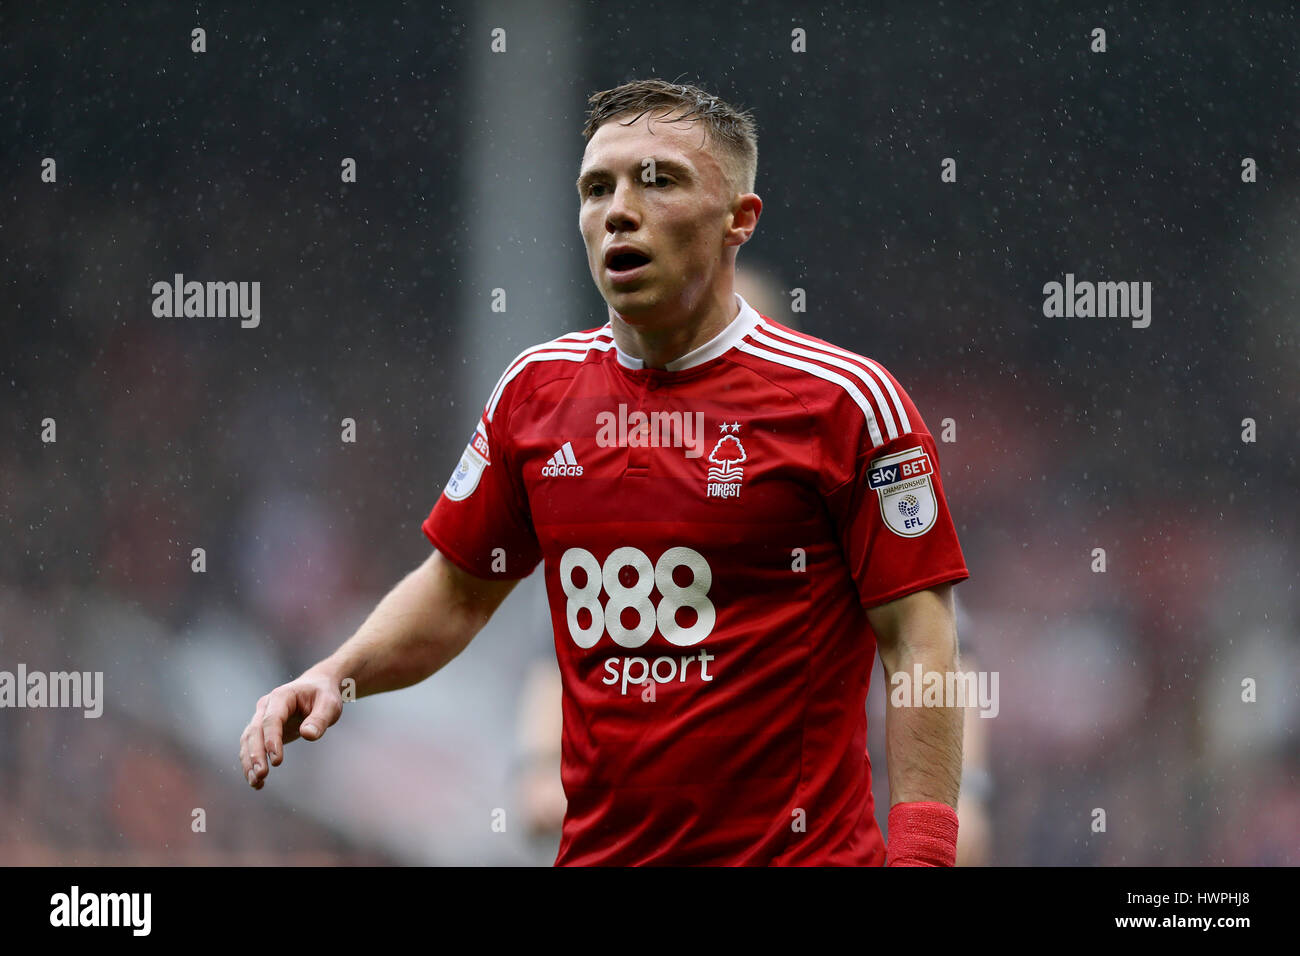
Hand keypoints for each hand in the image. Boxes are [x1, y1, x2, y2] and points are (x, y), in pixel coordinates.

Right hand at [240, 669, 343, 789]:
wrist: (317, 687)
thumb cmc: (324, 695)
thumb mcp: (330, 705)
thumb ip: (320, 719)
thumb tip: (308, 735)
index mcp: (282, 696)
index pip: (272, 719)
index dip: (272, 740)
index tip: (277, 761)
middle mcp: (266, 706)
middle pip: (255, 731)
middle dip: (256, 754)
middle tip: (262, 774)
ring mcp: (261, 717)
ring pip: (248, 740)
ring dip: (249, 762)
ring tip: (256, 783)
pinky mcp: (262, 730)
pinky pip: (251, 747)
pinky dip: (251, 763)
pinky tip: (257, 783)